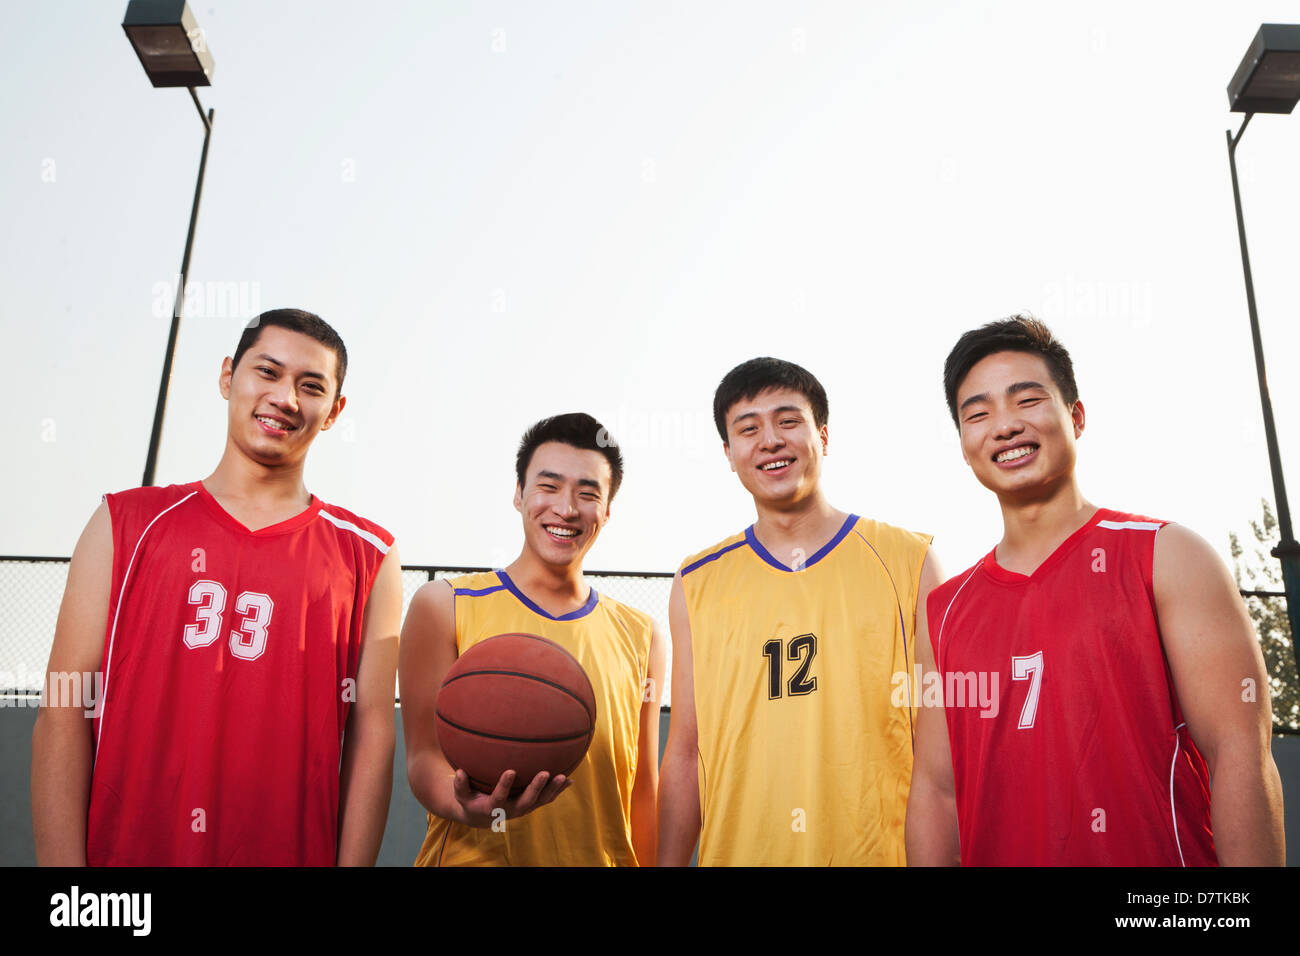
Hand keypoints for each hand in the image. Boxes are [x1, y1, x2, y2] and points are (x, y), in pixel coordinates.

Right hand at [452, 768, 570, 827]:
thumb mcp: (462, 795)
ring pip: (540, 801)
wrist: (482, 816)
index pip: (499, 798)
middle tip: (545, 773)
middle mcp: (511, 810)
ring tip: (563, 777)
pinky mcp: (531, 806)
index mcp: (493, 807)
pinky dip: (557, 791)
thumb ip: (460, 785)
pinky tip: (569, 780)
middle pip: (526, 801)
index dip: (505, 786)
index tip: (510, 771)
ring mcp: (523, 808)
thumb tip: (459, 772)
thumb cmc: (470, 800)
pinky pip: (546, 799)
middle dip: (536, 788)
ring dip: (552, 790)